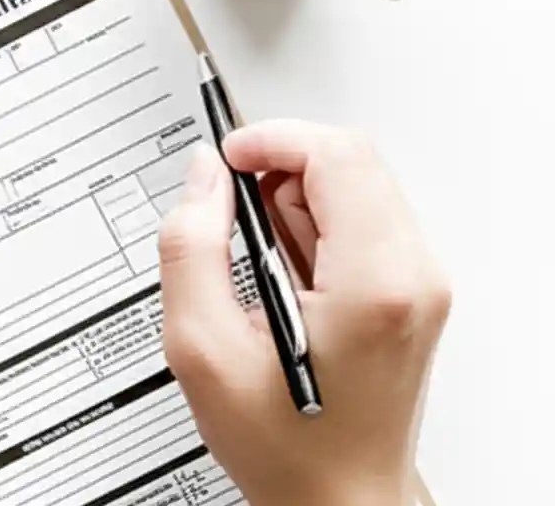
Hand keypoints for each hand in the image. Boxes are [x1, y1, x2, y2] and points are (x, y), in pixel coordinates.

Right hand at [158, 120, 451, 505]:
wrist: (337, 499)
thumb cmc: (285, 446)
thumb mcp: (202, 346)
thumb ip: (191, 246)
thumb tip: (202, 180)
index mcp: (373, 283)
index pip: (336, 155)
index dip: (271, 141)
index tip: (228, 159)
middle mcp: (412, 277)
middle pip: (351, 162)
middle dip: (280, 170)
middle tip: (232, 216)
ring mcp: (419, 285)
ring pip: (356, 188)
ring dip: (294, 203)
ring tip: (254, 266)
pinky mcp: (410, 294)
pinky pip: (362, 224)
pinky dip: (313, 230)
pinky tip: (280, 279)